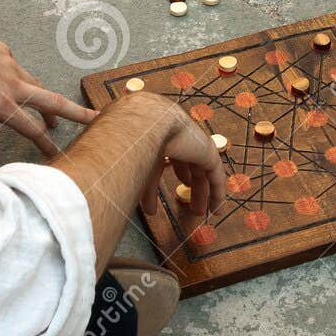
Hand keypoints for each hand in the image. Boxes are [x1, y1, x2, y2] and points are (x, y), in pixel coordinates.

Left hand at [0, 16, 95, 164]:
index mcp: (0, 104)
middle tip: (95, 120)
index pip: (31, 129)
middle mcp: (13, 85)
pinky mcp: (6, 52)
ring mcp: (12, 66)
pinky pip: (22, 72)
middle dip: (76, 113)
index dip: (45, 144)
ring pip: (38, 86)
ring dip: (50, 102)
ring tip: (54, 115)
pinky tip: (16, 87)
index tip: (55, 154)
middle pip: (53, 102)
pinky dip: (26, 84)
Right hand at [112, 95, 226, 218]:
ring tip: (199, 212)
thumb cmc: (128, 137)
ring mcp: (195, 143)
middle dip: (187, 185)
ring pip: (202, 171)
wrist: (145, 123)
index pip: (160, 157)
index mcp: (157, 132)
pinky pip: (216, 175)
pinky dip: (217, 193)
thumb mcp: (129, 160)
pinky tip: (216, 208)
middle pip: (186, 164)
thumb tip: (118, 188)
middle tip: (184, 203)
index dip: (157, 177)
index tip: (154, 200)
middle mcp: (179, 136)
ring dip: (200, 193)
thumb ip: (129, 174)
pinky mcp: (208, 152)